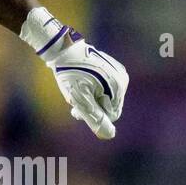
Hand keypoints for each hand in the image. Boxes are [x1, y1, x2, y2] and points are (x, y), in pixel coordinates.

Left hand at [22, 9, 127, 139]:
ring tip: (77, 88)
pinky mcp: (111, 67)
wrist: (63, 50)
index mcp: (118, 87)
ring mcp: (118, 72)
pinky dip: (93, 89)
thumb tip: (110, 135)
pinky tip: (82, 80)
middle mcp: (122, 79)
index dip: (93, 116)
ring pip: (106, 97)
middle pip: (109, 106)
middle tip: (74, 99)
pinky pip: (104, 87)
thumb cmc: (70, 75)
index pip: (111, 115)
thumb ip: (95, 118)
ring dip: (91, 98)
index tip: (76, 109)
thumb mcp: (80, 99)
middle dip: (92, 107)